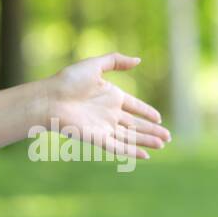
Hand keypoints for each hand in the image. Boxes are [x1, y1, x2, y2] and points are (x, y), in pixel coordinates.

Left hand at [41, 53, 170, 160]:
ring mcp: (104, 127)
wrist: (50, 99)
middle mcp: (109, 113)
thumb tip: (138, 60)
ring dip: (147, 141)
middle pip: (136, 125)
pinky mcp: (98, 138)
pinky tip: (145, 156)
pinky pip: (119, 147)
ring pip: (131, 137)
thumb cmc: (68, 80)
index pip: (134, 107)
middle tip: (168, 138)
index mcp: (111, 96)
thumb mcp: (94, 65)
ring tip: (162, 145)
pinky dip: (132, 152)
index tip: (159, 119)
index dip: (147, 113)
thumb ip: (116, 61)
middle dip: (152, 131)